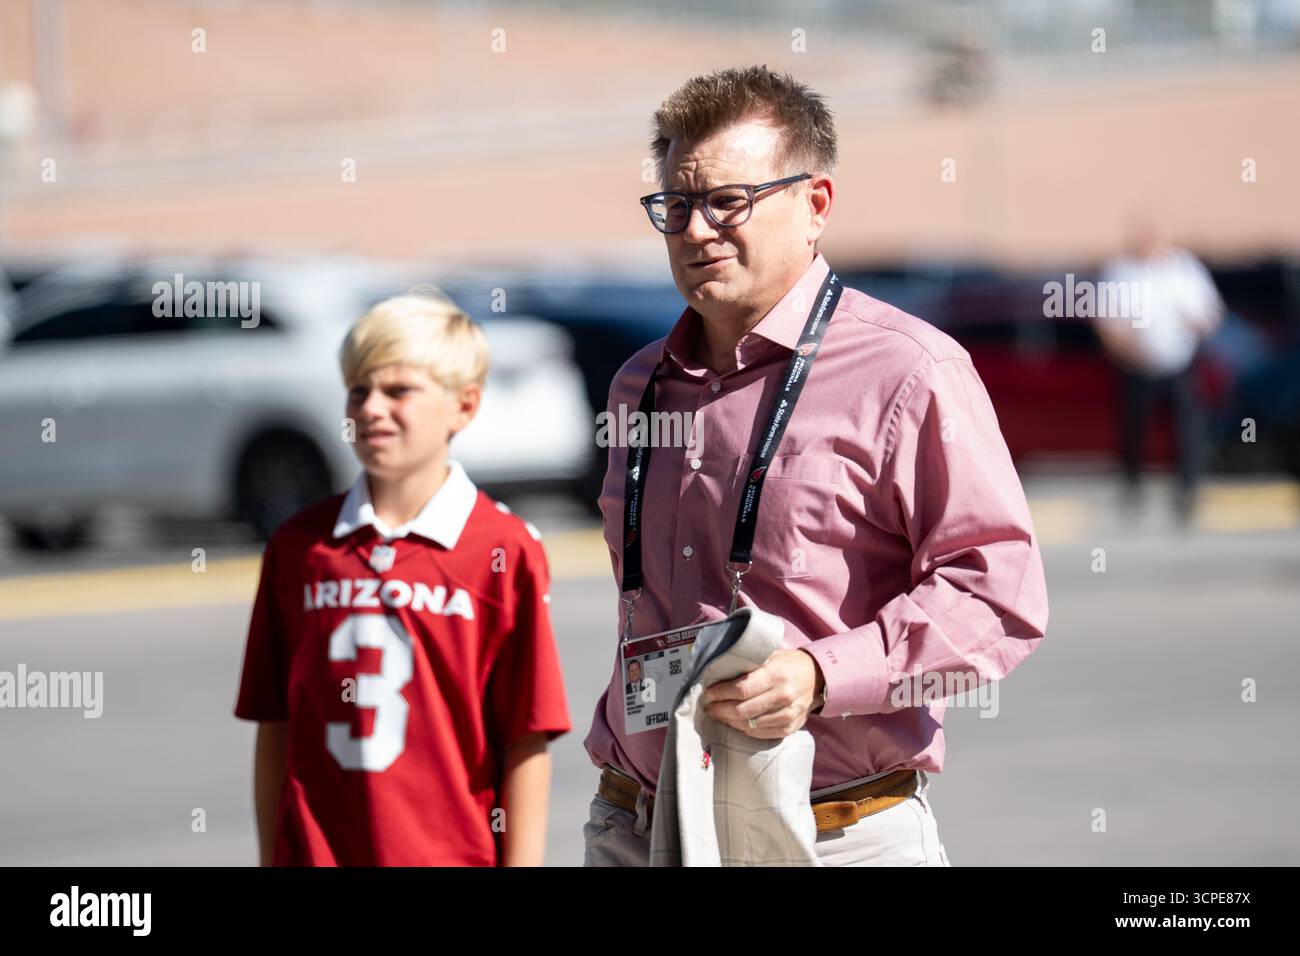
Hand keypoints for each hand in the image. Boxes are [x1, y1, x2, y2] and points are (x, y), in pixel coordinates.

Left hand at [701, 649, 823, 738]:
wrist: (817, 678)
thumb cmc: (787, 664)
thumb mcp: (770, 655)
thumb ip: (748, 662)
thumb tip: (718, 669)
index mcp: (776, 674)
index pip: (742, 688)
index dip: (721, 693)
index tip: (709, 693)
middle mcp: (783, 696)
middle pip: (743, 710)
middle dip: (720, 710)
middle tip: (709, 707)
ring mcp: (788, 714)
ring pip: (750, 724)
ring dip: (729, 721)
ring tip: (719, 715)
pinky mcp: (790, 728)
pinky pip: (761, 734)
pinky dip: (744, 729)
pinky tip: (735, 722)